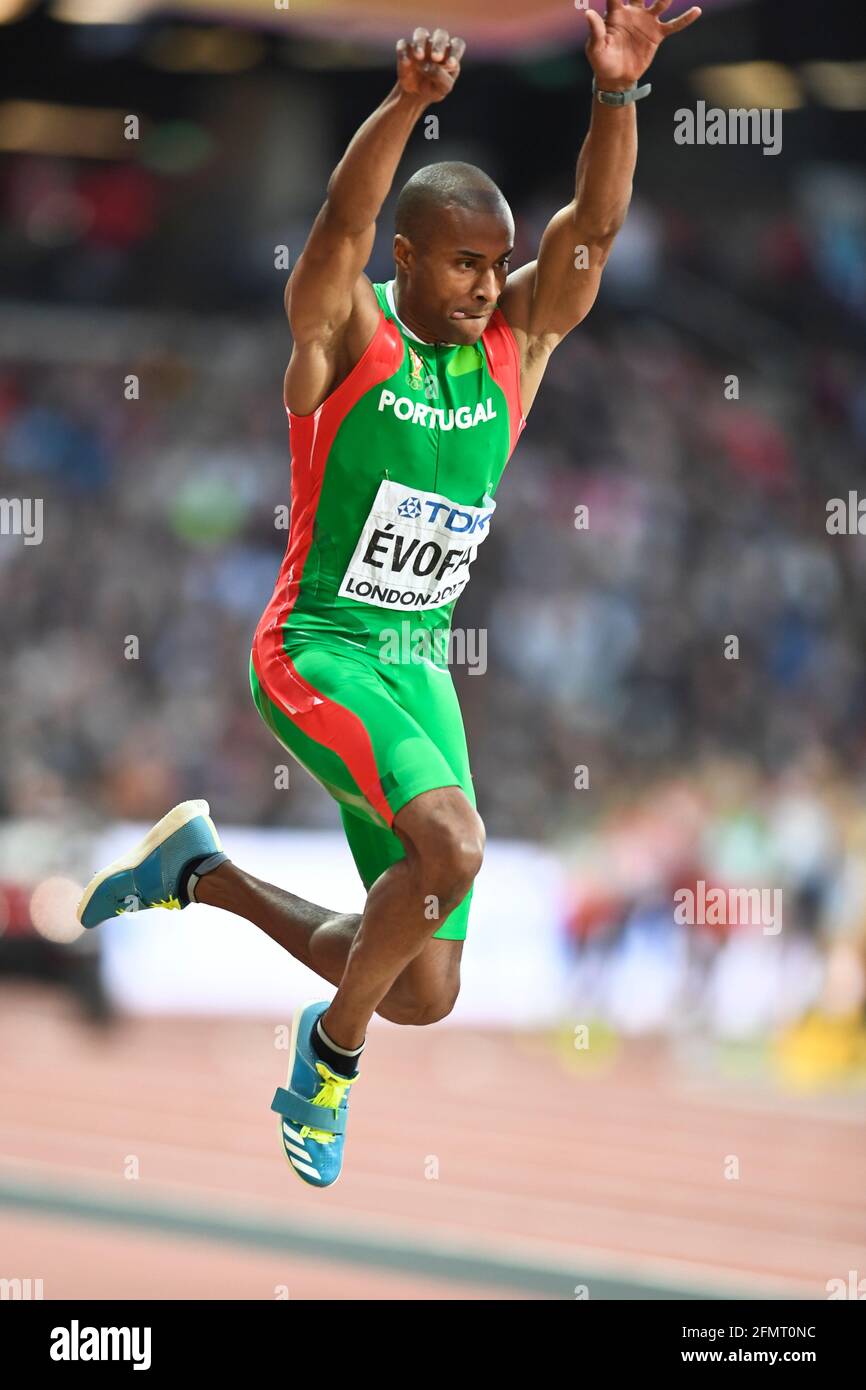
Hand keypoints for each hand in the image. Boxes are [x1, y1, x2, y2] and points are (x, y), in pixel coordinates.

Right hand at [396, 27, 464, 102]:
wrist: (416, 93)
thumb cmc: (435, 88)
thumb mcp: (443, 89)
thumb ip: (442, 78)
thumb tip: (430, 66)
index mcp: (450, 52)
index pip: (457, 44)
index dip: (455, 52)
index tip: (450, 64)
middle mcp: (436, 44)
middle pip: (441, 34)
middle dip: (439, 44)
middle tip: (436, 58)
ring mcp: (421, 45)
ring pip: (421, 33)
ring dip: (420, 42)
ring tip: (419, 57)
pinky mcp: (406, 50)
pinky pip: (403, 44)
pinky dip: (403, 51)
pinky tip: (406, 62)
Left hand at [584, 0, 700, 88]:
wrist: (616, 78)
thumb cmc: (602, 61)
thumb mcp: (595, 48)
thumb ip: (595, 30)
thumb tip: (588, 13)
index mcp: (616, 12)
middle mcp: (633, 11)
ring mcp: (646, 21)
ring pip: (661, 2)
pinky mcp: (657, 35)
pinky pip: (673, 25)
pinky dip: (685, 19)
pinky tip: (696, 11)